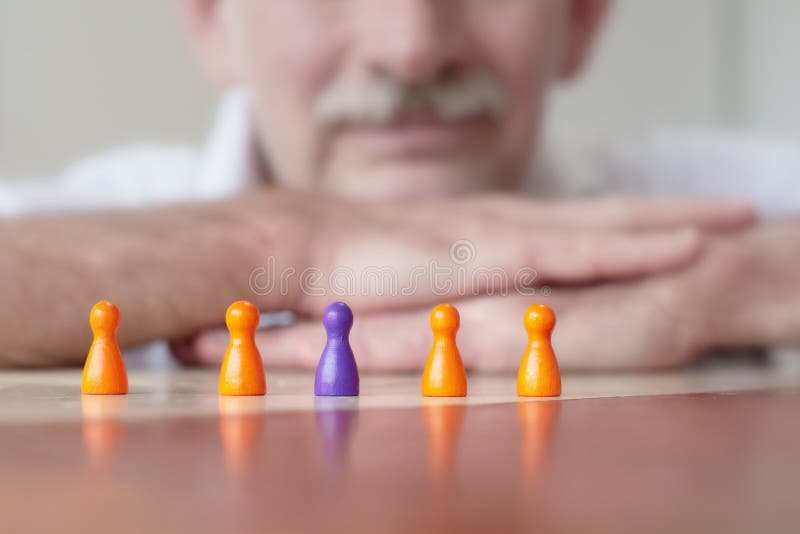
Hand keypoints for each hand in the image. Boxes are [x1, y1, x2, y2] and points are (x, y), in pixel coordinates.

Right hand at [178, 195, 755, 368]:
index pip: (571, 225)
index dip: (623, 223)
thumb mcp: (412, 287)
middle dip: (668, 209)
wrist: (304, 248)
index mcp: (487, 234)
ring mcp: (505, 234)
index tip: (668, 224)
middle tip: (728, 208)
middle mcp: (506, 224)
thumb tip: (463, 316)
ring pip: (610, 223)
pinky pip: (583, 250)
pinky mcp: (496, 252)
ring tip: (731, 217)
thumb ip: (447, 295)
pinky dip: (637, 246)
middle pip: (605, 212)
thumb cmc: (347, 273)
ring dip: (672, 220)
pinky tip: (685, 246)